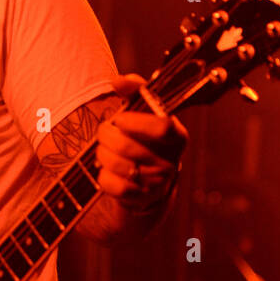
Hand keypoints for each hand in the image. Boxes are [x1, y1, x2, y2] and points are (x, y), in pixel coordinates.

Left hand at [95, 74, 187, 211]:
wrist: (152, 181)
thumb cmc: (145, 138)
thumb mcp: (146, 112)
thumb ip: (136, 90)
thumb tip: (118, 82)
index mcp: (177, 137)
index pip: (161, 127)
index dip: (135, 121)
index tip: (120, 119)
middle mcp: (171, 162)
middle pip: (126, 146)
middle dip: (106, 136)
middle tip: (104, 132)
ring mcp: (156, 183)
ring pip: (116, 165)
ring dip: (102, 154)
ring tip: (103, 149)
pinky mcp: (141, 199)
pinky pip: (112, 185)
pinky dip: (103, 176)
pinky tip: (106, 169)